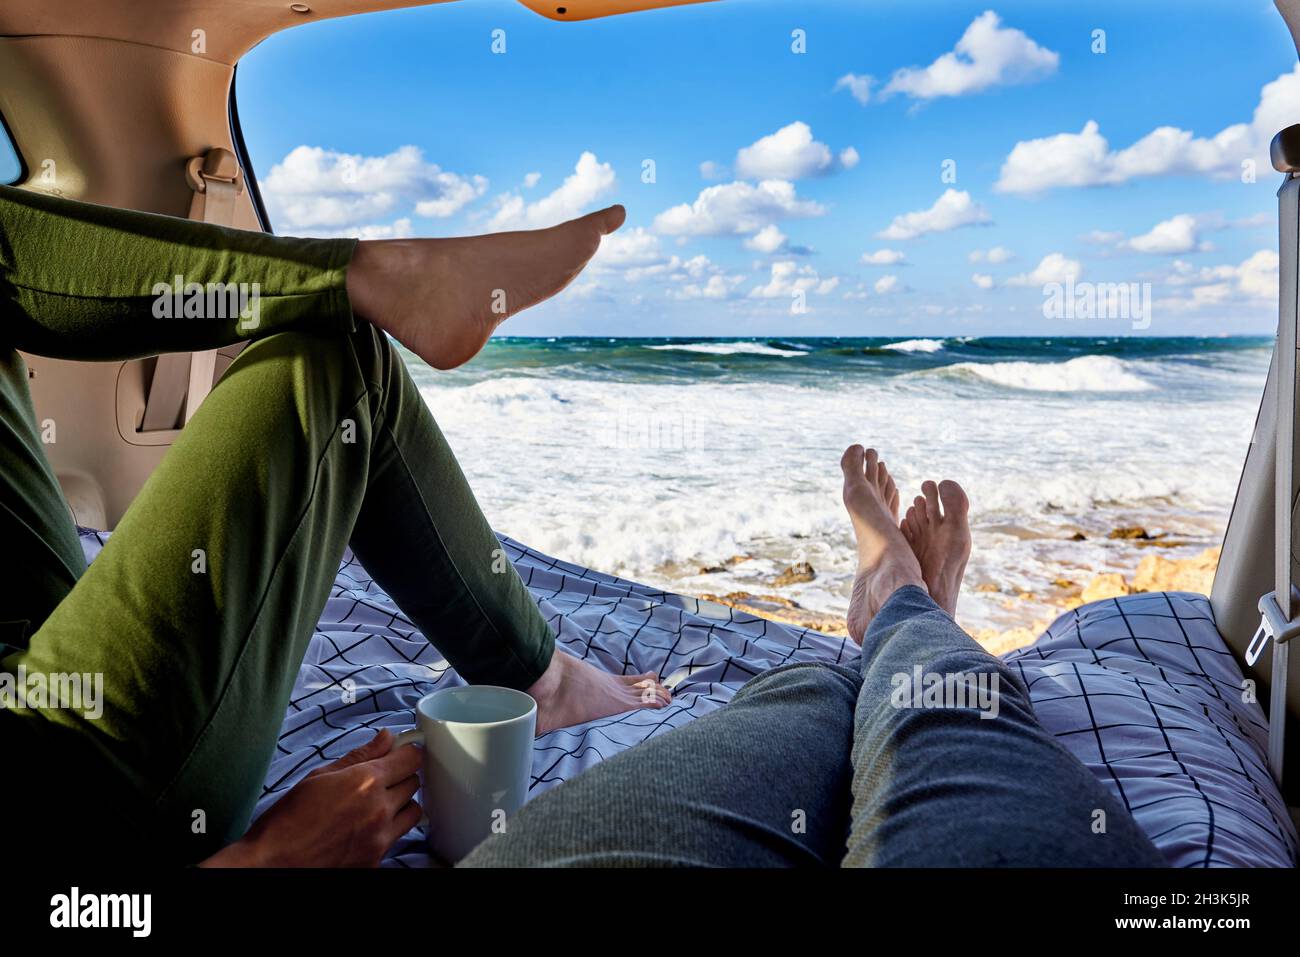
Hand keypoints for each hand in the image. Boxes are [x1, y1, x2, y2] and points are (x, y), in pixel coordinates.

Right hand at [202, 729, 422, 867]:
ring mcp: (380, 838)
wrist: (274, 862)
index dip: (407, 752)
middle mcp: (379, 810)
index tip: (402, 752)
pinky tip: (366, 826)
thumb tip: (386, 738)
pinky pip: (397, 837)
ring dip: (401, 804)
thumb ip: (360, 755)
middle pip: (414, 783)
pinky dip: (388, 829)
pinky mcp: (376, 860)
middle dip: (401, 776)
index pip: (411, 759)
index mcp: (365, 783)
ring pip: (412, 812)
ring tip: (377, 803)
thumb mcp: (321, 776)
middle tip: (381, 778)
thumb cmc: (289, 819)